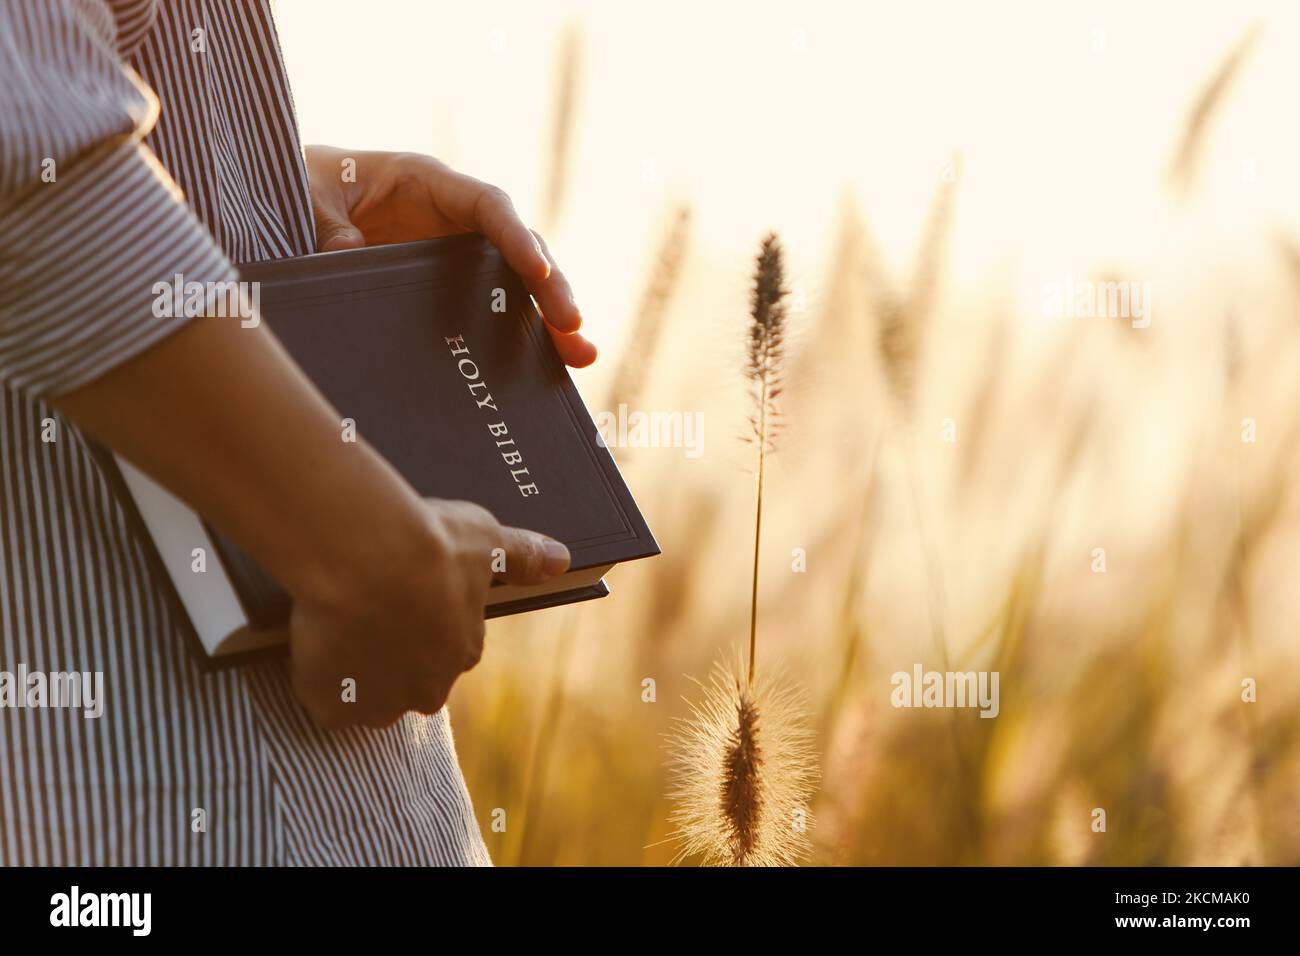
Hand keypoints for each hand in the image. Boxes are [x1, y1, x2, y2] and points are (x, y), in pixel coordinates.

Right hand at [287, 498, 569, 727]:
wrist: (367, 555)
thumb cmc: (432, 543)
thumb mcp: (487, 539)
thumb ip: (522, 555)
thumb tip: (562, 559)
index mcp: (462, 652)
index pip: (446, 647)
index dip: (421, 620)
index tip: (402, 594)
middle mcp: (427, 689)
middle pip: (407, 679)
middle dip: (389, 652)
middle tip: (365, 606)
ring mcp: (378, 702)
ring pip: (365, 695)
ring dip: (353, 669)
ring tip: (336, 624)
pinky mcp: (332, 704)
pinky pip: (323, 698)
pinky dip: (317, 675)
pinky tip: (312, 640)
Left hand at [305, 145, 596, 367]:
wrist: (291, 197)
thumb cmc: (303, 182)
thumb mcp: (306, 192)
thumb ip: (325, 220)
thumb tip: (348, 252)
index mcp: (428, 181)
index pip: (488, 205)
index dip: (514, 237)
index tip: (536, 271)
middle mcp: (454, 218)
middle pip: (518, 250)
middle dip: (550, 289)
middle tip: (573, 327)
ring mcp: (456, 254)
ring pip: (515, 285)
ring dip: (549, 321)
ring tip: (580, 357)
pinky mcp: (449, 287)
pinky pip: (492, 310)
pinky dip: (519, 337)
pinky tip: (547, 367)